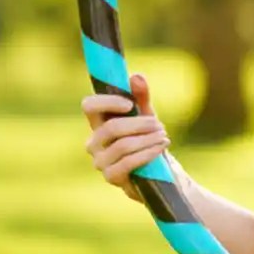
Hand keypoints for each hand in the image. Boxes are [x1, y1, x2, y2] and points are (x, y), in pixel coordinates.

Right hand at [82, 73, 168, 202]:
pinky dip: (148, 153)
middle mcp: (94, 142)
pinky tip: (161, 147)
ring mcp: (100, 161)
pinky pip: (128, 163)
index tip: (129, 104)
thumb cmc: (148, 138)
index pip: (89, 106)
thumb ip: (141, 97)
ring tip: (164, 136)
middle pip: (111, 127)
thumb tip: (136, 76)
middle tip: (159, 124)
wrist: (158, 171)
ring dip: (148, 139)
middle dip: (139, 124)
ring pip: (122, 145)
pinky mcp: (111, 177)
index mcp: (98, 123)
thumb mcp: (147, 115)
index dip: (107, 102)